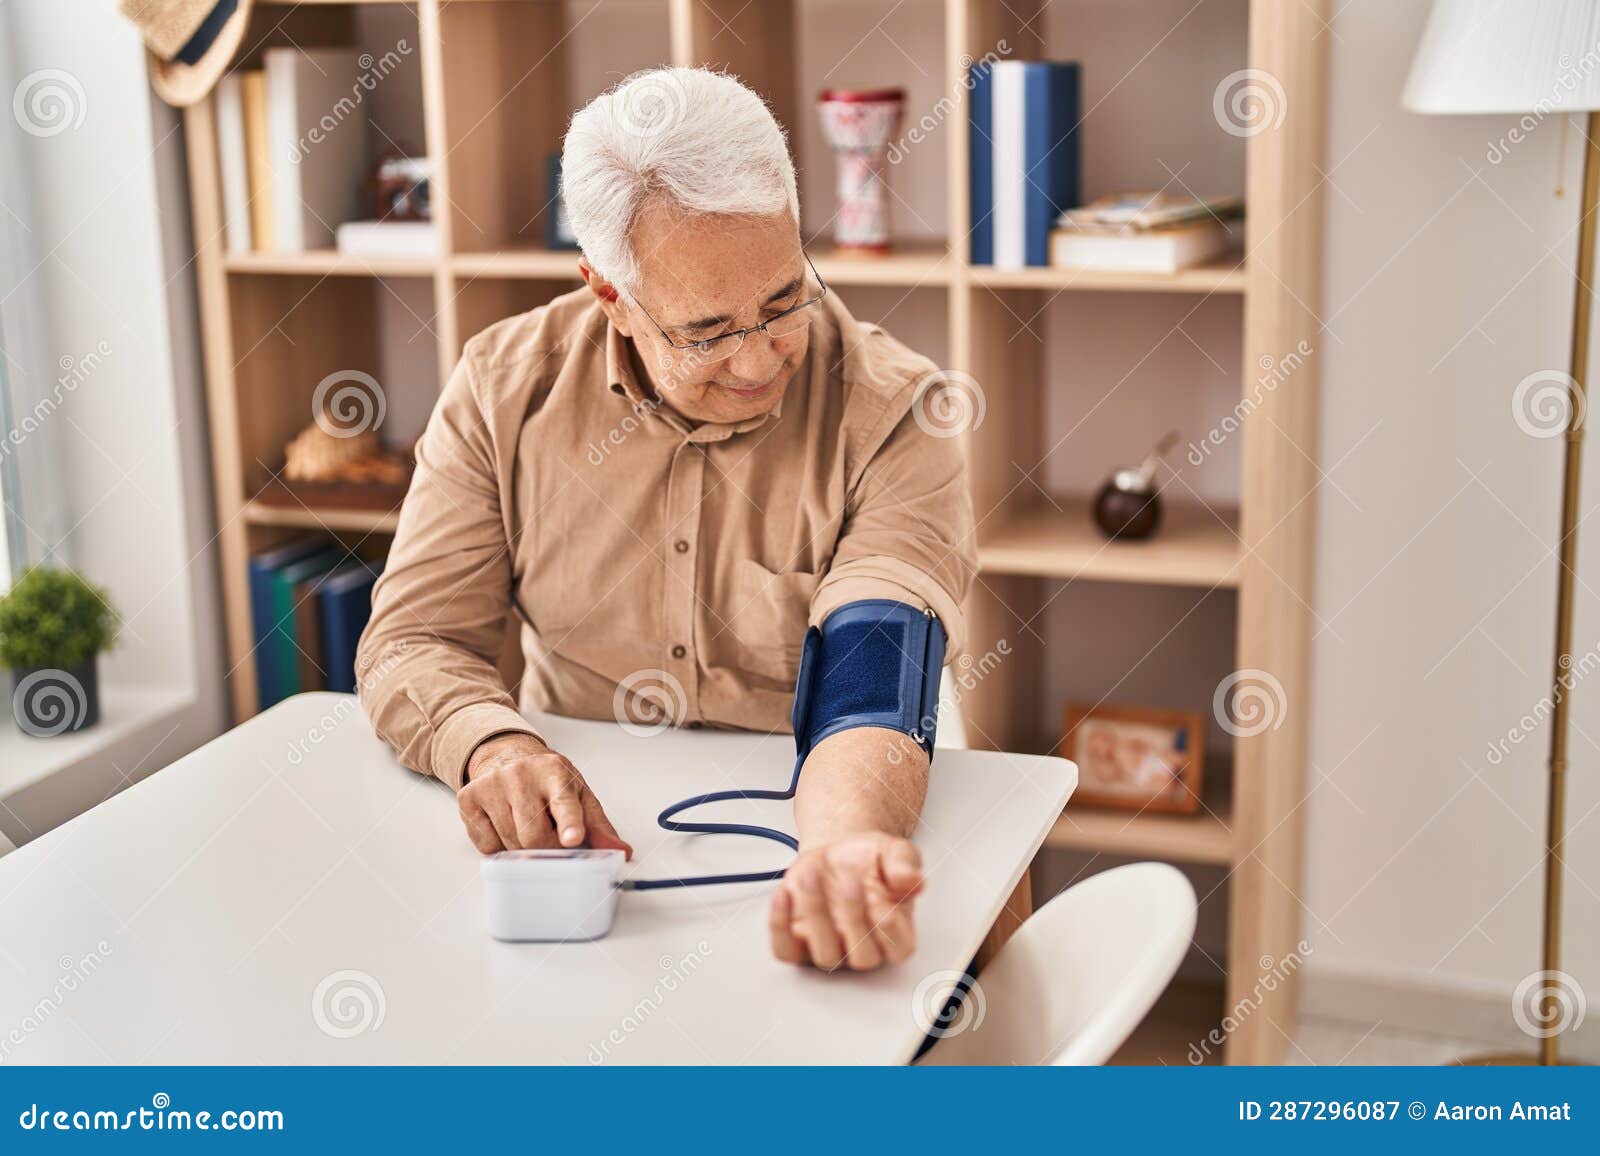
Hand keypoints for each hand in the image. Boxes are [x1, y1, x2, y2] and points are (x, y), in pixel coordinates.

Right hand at [458, 733, 631, 856]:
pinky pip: (486, 846)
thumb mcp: (579, 796)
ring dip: (523, 847)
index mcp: (555, 772)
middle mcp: (520, 774)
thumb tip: (621, 850)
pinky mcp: (469, 798)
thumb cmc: (549, 782)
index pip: (564, 802)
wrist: (509, 756)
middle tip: (550, 834)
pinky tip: (505, 824)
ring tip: (527, 824)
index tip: (572, 838)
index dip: (569, 823)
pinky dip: (499, 846)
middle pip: (535, 837)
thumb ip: (599, 826)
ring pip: (511, 844)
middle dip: (546, 846)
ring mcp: (492, 785)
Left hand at [769, 832, 922, 970]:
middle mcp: (863, 949)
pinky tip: (784, 895)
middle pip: (862, 957)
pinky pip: (785, 949)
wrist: (836, 856)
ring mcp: (829, 949)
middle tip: (848, 881)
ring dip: (816, 916)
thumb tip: (912, 880)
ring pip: (824, 955)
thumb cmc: (868, 862)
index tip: (883, 906)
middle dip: (853, 918)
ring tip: (812, 877)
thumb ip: (904, 865)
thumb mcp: (893, 852)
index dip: (892, 933)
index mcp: (895, 932)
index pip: (899, 949)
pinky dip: (780, 926)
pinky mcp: (797, 944)